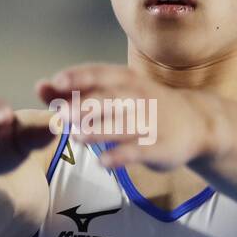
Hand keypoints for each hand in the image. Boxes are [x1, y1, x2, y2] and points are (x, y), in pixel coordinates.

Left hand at [34, 63, 215, 171]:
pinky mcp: (159, 147)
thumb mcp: (114, 92)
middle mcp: (138, 98)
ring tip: (76, 138)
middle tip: (60, 116)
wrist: (196, 122)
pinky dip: (120, 156)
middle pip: (109, 99)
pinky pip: (138, 152)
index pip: (99, 74)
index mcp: (125, 80)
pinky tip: (103, 163)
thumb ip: (75, 92)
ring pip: (121, 126)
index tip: (55, 82)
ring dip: (98, 131)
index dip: (77, 77)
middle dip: (84, 107)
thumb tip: (40, 87)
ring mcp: (149, 123)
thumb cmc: (143, 105)